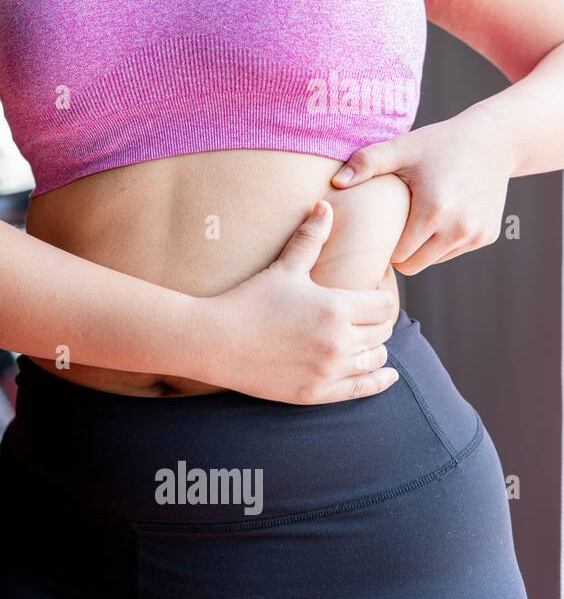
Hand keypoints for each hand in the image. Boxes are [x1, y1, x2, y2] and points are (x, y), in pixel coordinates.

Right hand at [194, 201, 400, 404]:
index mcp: (335, 308)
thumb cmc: (247, 300)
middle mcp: (338, 341)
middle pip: (383, 332)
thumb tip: (323, 206)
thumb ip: (309, 239)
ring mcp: (328, 370)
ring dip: (375, 348)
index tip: (370, 296)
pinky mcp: (316, 392)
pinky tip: (386, 374)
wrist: (213, 340)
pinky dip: (379, 380)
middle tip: (364, 316)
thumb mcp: (283, 269)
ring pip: (376, 359)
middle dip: (377, 322)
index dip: (381, 299)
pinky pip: (363, 389)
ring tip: (363, 340)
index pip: (386, 306)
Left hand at [330, 116, 512, 274]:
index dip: (380, 247)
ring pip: (432, 261)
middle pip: (413, 264)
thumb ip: (366, 163)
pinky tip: (436, 219)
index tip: (369, 236)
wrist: (493, 140)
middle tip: (386, 232)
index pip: (396, 255)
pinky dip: (441, 243)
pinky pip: (452, 252)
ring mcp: (476, 234)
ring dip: (420, 249)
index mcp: (434, 211)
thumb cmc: (439, 143)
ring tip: (410, 224)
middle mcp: (459, 228)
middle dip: (397, 253)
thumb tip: (335, 184)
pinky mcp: (487, 235)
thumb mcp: (401, 148)